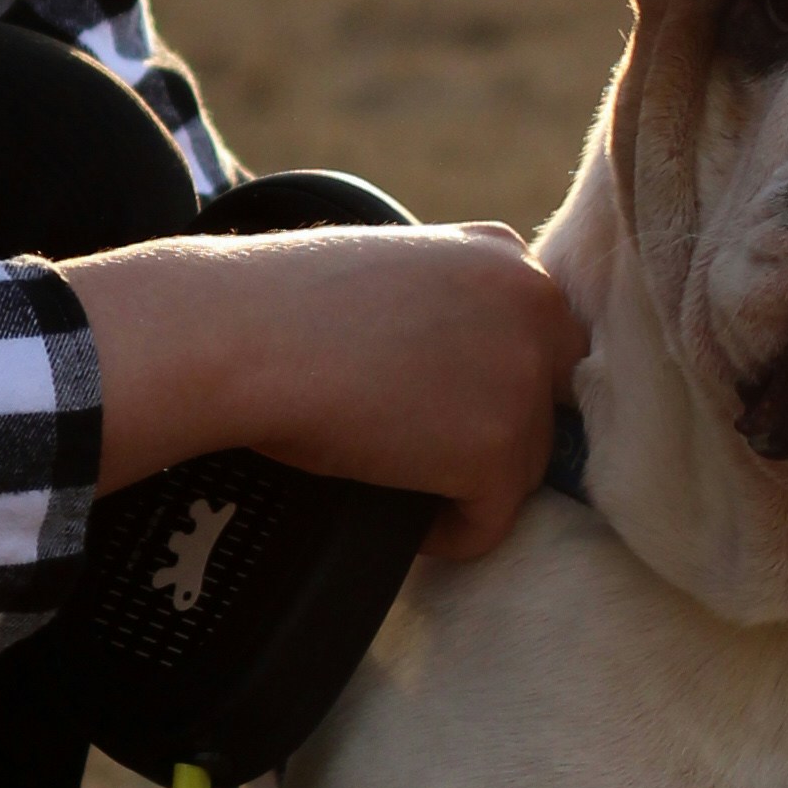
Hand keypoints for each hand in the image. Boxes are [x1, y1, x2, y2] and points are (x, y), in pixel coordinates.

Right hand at [67, 220, 585, 559]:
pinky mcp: (498, 451)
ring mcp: (524, 379)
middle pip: (546, 406)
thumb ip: (449, 310)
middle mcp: (536, 307)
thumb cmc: (283, 309)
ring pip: (521, 467)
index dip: (489, 386)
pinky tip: (396, 508)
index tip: (435, 408)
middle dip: (489, 436)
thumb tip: (463, 381)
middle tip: (416, 449)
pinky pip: (488, 524)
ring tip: (387, 469)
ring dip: (461, 482)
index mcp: (506, 254)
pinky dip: (445, 533)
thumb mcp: (391, 276)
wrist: (241, 338)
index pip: (540, 342)